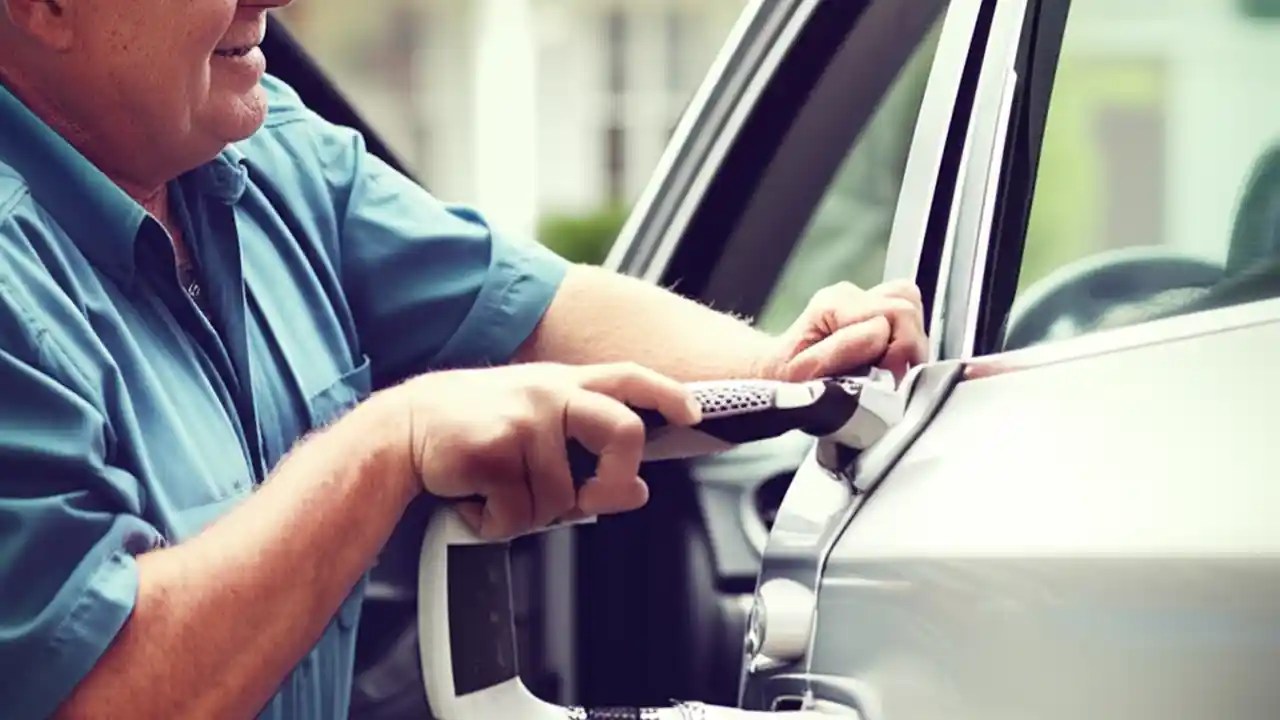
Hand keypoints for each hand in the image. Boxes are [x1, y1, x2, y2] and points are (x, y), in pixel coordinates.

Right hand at [392, 362, 700, 539]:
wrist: (401, 429)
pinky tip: (479, 502)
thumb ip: (586, 454)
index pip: (630, 377)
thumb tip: (637, 492)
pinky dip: (498, 523)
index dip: (669, 394)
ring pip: (563, 497)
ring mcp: (525, 419)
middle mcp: (550, 394)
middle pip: (624, 432)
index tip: (693, 413)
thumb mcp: (534, 429)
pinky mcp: (496, 449)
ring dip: (532, 514)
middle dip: (615, 480)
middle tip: (589, 498)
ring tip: (501, 495)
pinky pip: (519, 514)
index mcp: (564, 384)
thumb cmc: (472, 429)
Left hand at [767, 280, 926, 382]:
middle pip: (907, 303)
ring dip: (908, 340)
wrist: (774, 374)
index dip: (897, 351)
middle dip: (906, 345)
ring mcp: (860, 298)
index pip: (894, 315)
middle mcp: (848, 295)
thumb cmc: (786, 380)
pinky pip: (904, 313)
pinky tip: (886, 360)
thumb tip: (881, 333)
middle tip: (887, 374)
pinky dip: (903, 339)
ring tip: (887, 367)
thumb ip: (843, 350)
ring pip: (909, 303)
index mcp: (833, 306)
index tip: (883, 378)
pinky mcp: (869, 307)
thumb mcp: (805, 373)